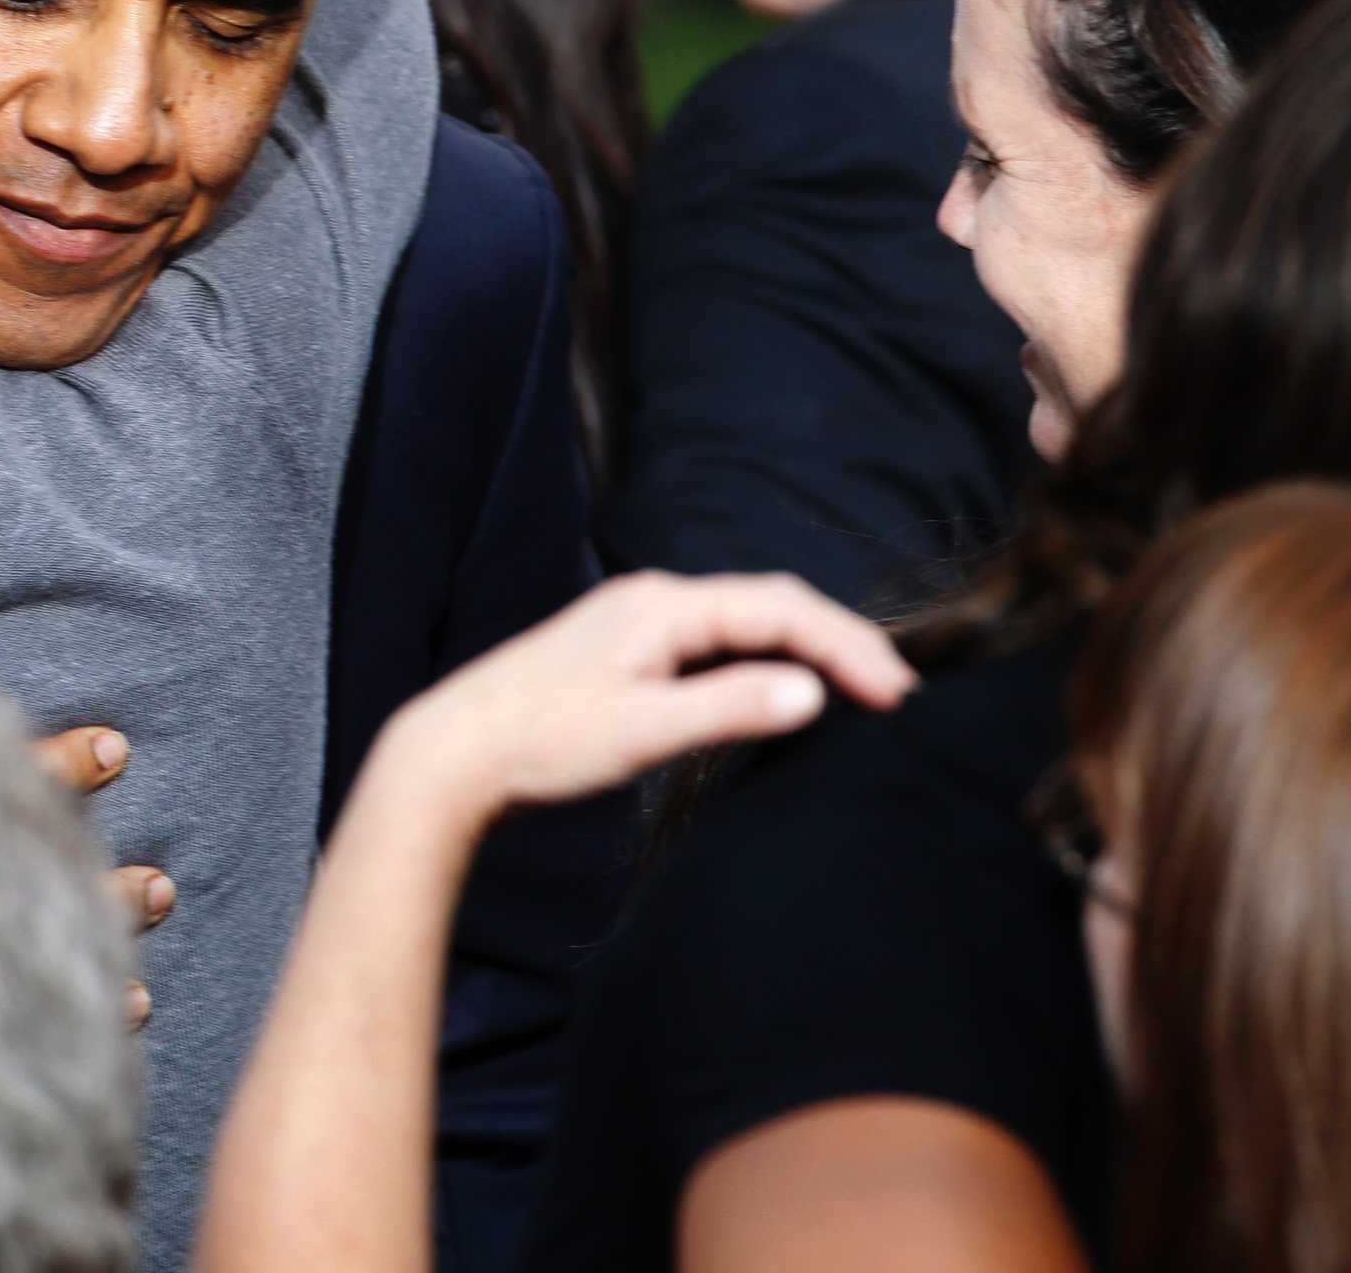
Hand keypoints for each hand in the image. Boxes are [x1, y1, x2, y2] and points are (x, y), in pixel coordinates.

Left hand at [382, 571, 915, 831]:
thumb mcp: (641, 731)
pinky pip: (719, 642)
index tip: (896, 696)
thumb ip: (728, 708)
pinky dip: (766, 662)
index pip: (782, 608)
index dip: (848, 647)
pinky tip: (784, 694)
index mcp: (664, 606)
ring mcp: (642, 623)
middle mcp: (656, 599)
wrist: (454, 752)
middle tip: (895, 695)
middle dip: (839, 642)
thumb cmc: (539, 743)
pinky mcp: (631, 652)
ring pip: (746, 622)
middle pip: (772, 604)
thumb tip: (812, 692)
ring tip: (860, 692)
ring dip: (806, 650)